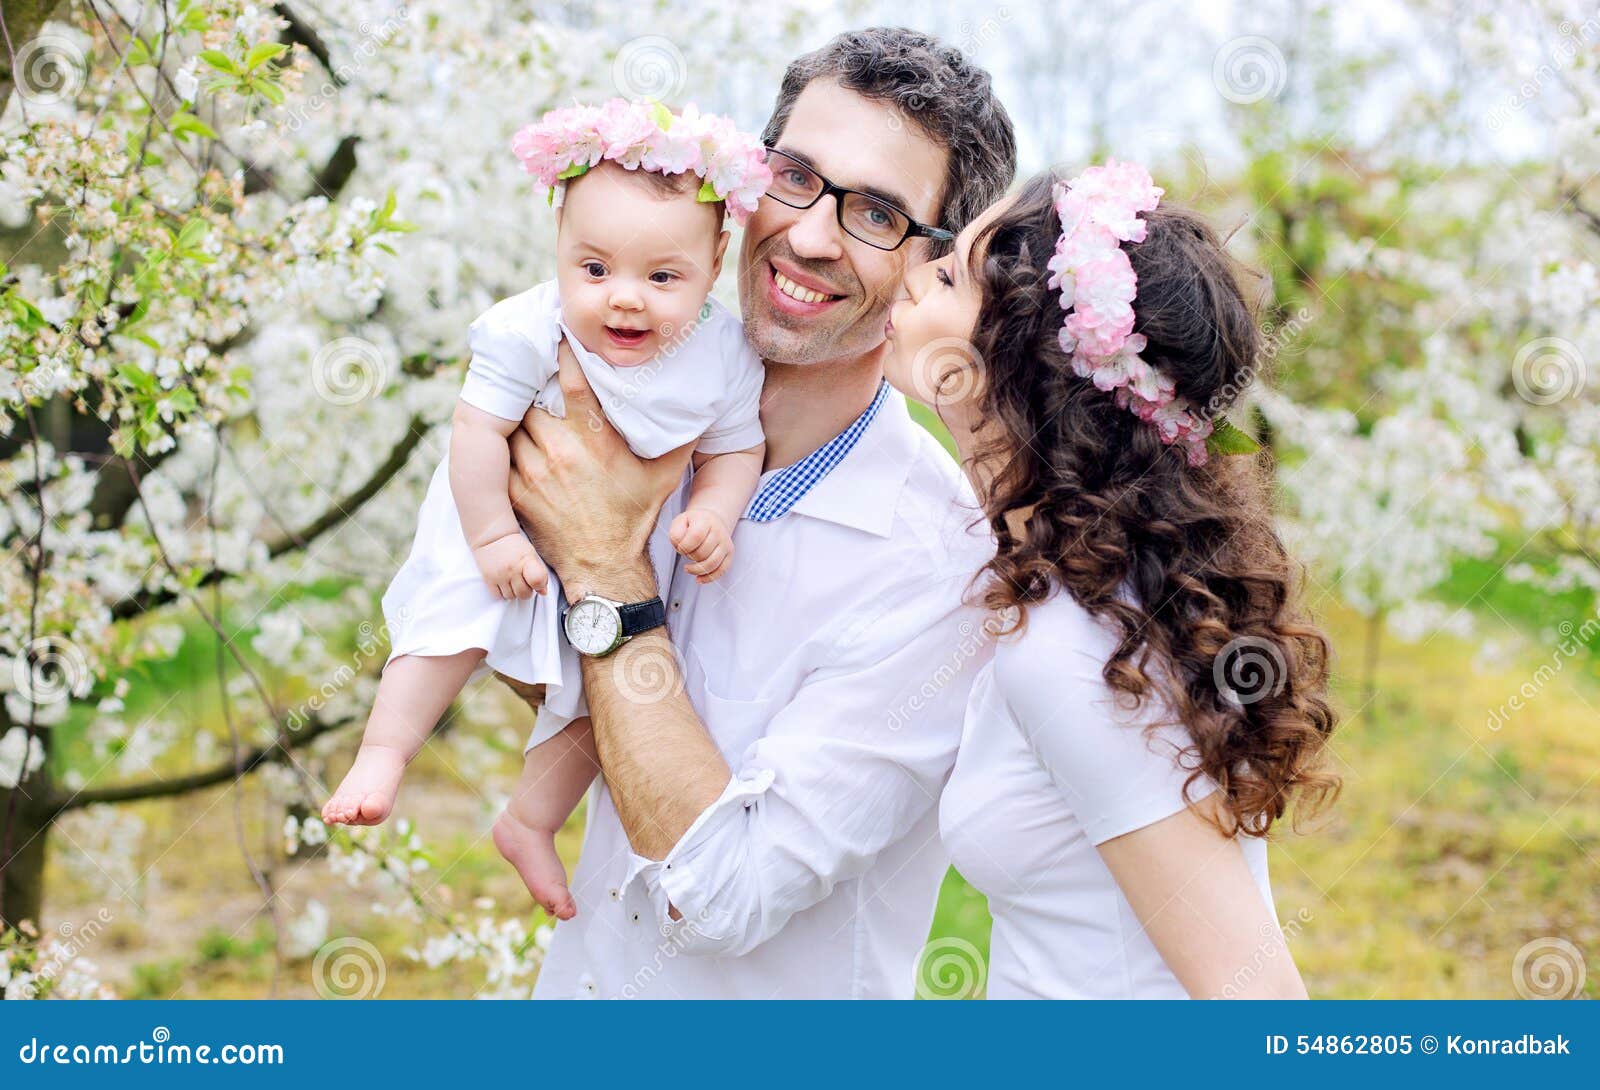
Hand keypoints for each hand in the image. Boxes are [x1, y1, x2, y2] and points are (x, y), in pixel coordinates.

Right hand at [472, 532, 547, 598]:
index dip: (539, 585)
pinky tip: (504, 583)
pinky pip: (498, 596)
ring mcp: (499, 575)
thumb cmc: (515, 546)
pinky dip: (502, 593)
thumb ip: (540, 573)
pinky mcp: (488, 579)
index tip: (537, 582)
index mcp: (526, 560)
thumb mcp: (531, 555)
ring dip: (513, 592)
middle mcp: (512, 569)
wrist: (492, 537)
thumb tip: (543, 593)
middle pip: (524, 594)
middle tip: (523, 581)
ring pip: (511, 597)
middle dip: (526, 590)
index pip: (537, 581)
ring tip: (512, 581)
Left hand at [507, 337, 694, 597]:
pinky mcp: (516, 492)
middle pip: (534, 396)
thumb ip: (679, 436)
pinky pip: (502, 453)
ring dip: (519, 411)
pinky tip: (511, 433)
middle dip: (534, 382)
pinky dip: (506, 441)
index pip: (572, 380)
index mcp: (595, 440)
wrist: (604, 566)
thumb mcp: (665, 474)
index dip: (563, 351)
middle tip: (534, 365)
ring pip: (514, 422)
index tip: (558, 333)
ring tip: (522, 397)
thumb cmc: (634, 516)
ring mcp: (533, 471)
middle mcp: (560, 451)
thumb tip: (701, 403)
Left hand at [669, 508, 733, 582]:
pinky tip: (698, 579)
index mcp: (705, 520)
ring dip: (696, 569)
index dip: (684, 546)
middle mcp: (719, 531)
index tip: (679, 547)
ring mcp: (726, 543)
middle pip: (702, 553)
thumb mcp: (679, 522)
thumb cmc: (693, 524)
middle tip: (686, 552)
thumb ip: (675, 534)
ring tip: (687, 568)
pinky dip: (708, 578)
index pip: (696, 536)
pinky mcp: (729, 553)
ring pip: (711, 564)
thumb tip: (681, 546)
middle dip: (689, 556)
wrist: (711, 520)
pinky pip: (721, 570)